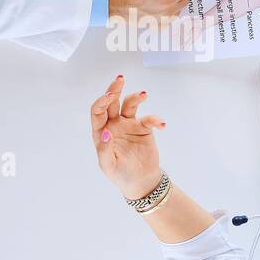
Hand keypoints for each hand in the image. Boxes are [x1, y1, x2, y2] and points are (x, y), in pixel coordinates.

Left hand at [91, 75, 165, 198]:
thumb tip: (106, 132)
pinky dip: (155, 119)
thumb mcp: (108, 165)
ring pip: (130, 105)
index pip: (98, 111)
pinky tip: (161, 124)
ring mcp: (129, 124)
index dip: (101, 101)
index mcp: (101, 131)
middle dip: (115, 89)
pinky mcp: (143, 128)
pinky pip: (148, 119)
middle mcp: (114, 124)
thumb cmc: (120, 173)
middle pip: (112, 102)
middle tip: (120, 79)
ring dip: (136, 97)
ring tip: (143, 95)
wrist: (140, 181)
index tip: (109, 96)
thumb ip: (104, 149)